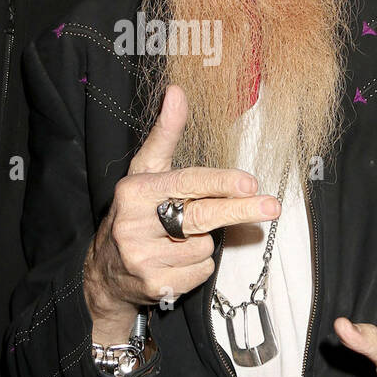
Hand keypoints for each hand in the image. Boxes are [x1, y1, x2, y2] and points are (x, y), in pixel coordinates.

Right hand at [83, 85, 279, 343]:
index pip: (185, 183)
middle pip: (201, 216)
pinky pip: (201, 271)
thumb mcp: (145, 171)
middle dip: (240, 211)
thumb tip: (176, 91)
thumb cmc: (135, 212)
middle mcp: (134, 224)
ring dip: (205, 242)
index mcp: (135, 191)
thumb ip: (165, 133)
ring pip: (205, 247)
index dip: (220, 183)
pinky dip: (199, 266)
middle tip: (271, 207)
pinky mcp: (155, 286)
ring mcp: (142, 257)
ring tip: (180, 240)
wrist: (105, 273)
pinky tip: (178, 261)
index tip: (248, 183)